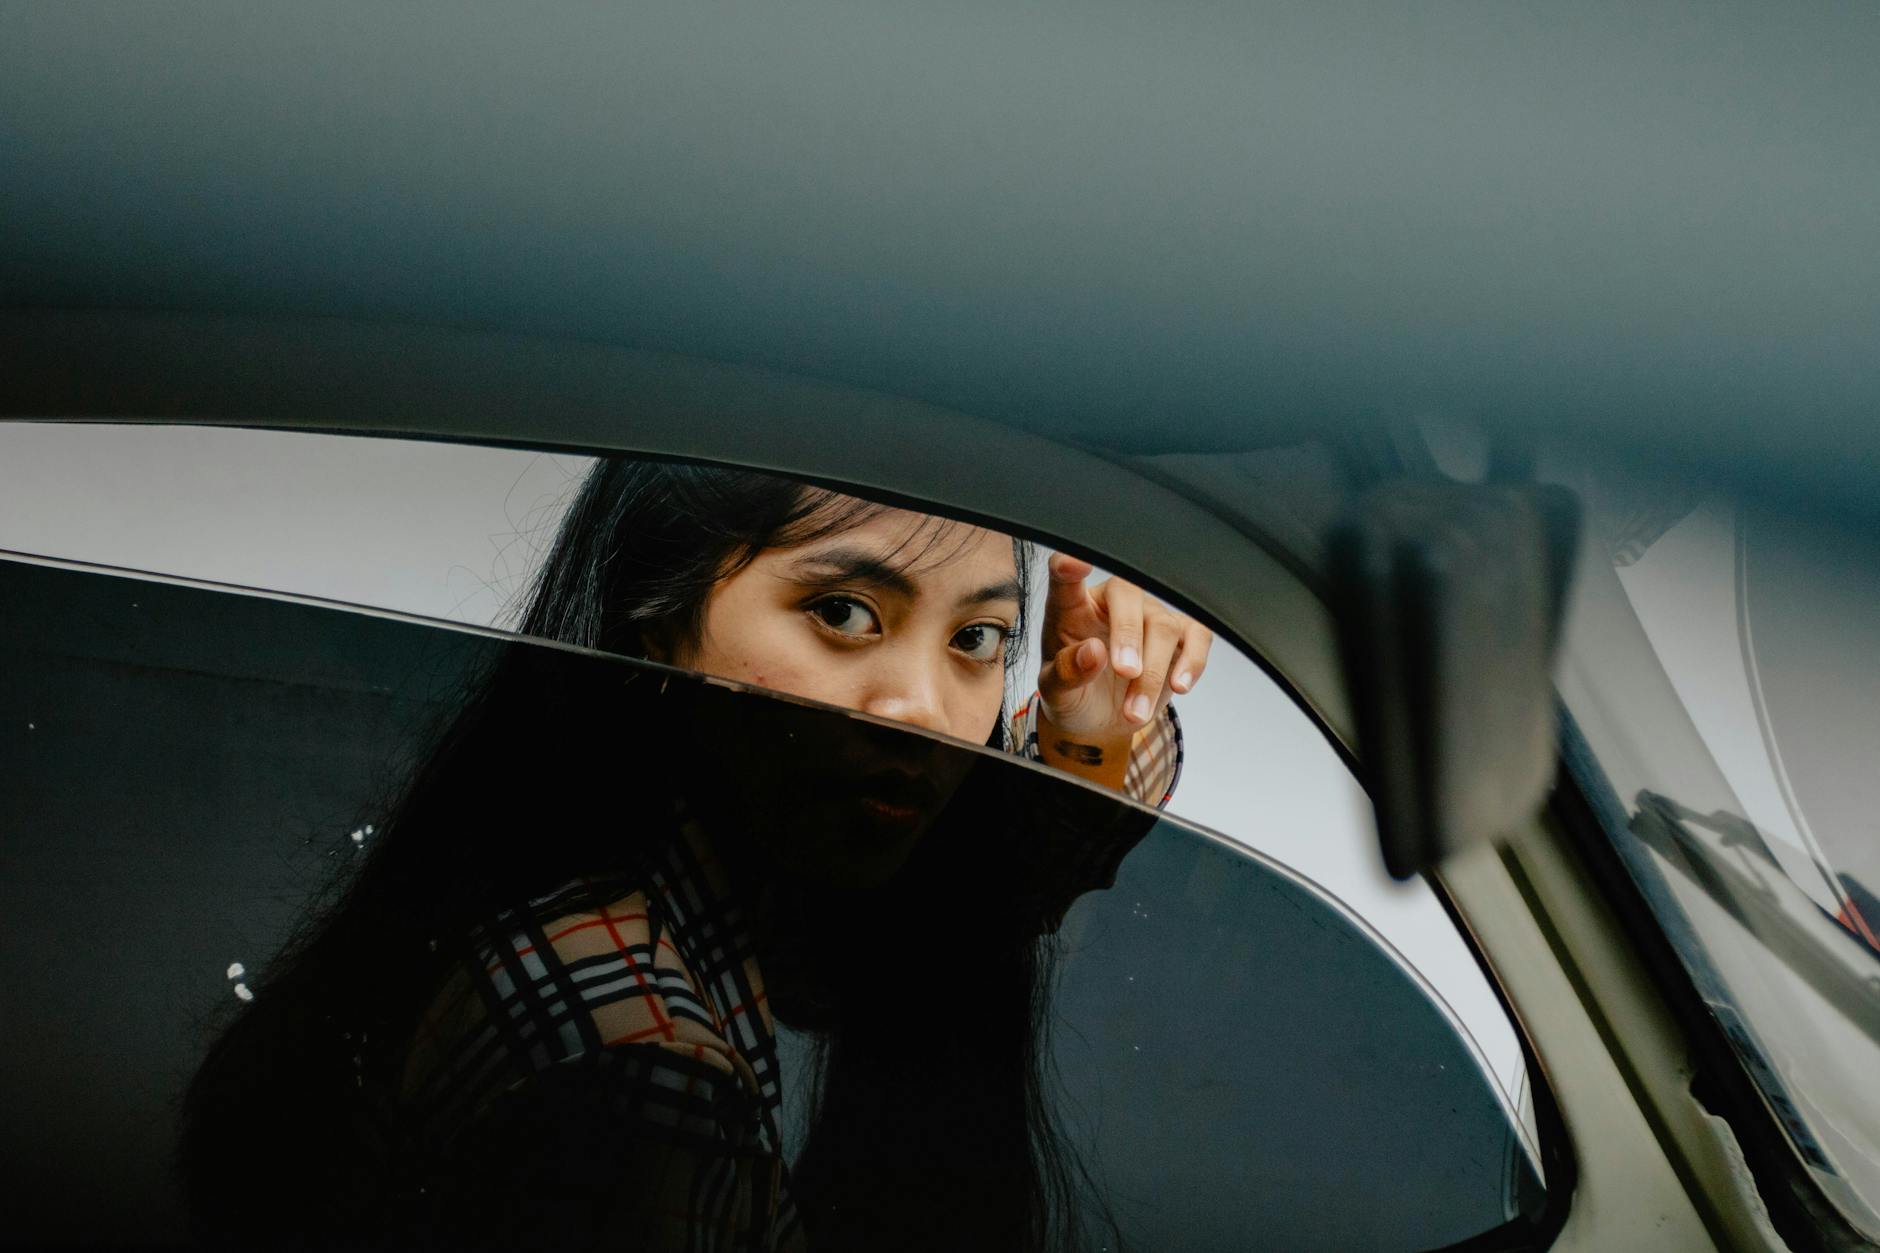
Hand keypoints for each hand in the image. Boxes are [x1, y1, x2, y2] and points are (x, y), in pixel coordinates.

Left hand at [1035, 553, 1212, 750]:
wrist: (1100, 720)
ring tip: (1135, 712)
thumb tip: (1094, 652)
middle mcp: (1112, 603)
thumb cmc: (1074, 694)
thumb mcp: (1056, 693)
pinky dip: (1192, 661)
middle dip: (1129, 634)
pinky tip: (1178, 686)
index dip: (1068, 567)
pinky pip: (1198, 635)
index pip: (1065, 578)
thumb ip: (1066, 672)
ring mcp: (1148, 616)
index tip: (1071, 564)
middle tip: (1125, 672)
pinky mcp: (1179, 637)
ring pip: (1164, 625)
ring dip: (1153, 672)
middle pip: (1128, 594)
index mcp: (1071, 608)